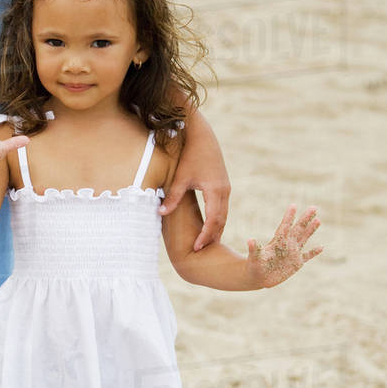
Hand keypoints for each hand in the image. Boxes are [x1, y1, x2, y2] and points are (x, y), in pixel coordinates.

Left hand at [159, 110, 229, 250]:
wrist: (201, 135)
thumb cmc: (190, 155)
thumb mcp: (180, 177)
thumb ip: (173, 197)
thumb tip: (160, 213)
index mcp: (215, 191)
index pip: (213, 221)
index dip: (205, 236)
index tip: (196, 248)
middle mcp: (224, 191)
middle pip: (221, 221)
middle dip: (212, 236)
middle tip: (202, 251)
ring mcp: (226, 188)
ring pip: (223, 215)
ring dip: (216, 229)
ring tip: (206, 243)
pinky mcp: (223, 185)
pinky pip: (222, 207)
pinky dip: (217, 219)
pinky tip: (209, 227)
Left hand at [246, 206, 322, 287]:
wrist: (257, 278)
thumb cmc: (254, 266)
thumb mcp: (254, 258)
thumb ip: (254, 249)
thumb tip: (250, 240)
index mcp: (277, 242)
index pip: (285, 226)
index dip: (289, 216)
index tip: (293, 205)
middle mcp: (286, 245)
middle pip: (298, 229)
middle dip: (305, 219)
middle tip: (314, 207)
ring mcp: (292, 253)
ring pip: (304, 239)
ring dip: (311, 230)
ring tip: (318, 220)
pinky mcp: (296, 263)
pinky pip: (307, 256)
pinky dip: (314, 252)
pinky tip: (321, 247)